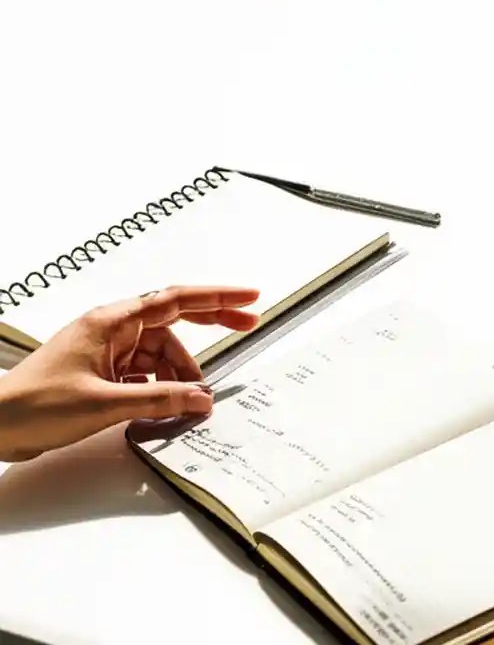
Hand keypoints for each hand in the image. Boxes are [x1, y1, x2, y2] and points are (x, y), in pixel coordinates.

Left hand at [0, 285, 259, 461]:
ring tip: (190, 401)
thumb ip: (160, 399)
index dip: (217, 298)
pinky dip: (161, 389)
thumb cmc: (34, 404)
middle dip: (212, 325)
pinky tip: (167, 406)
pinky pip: (145, 375)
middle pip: (174, 323)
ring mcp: (107, 353)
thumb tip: (201, 397)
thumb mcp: (106, 403)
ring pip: (161, 356)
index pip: (176, 300)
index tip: (248, 298)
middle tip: (248, 325)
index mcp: (111, 323)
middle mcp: (112, 332)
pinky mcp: (102, 376)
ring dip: (180, 376)